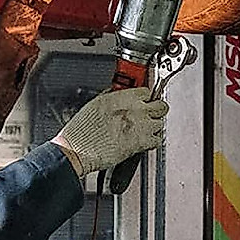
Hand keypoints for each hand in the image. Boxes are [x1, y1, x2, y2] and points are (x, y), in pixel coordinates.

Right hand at [52, 88, 168, 176]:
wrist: (78, 149)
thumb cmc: (82, 130)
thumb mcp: (95, 103)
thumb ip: (111, 96)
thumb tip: (116, 93)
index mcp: (124, 97)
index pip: (146, 90)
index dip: (145, 97)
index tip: (143, 100)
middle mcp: (137, 110)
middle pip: (161, 105)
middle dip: (156, 109)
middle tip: (150, 114)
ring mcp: (143, 126)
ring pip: (160, 123)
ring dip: (154, 126)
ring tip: (143, 130)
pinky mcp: (143, 143)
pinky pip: (158, 140)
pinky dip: (153, 141)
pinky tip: (144, 141)